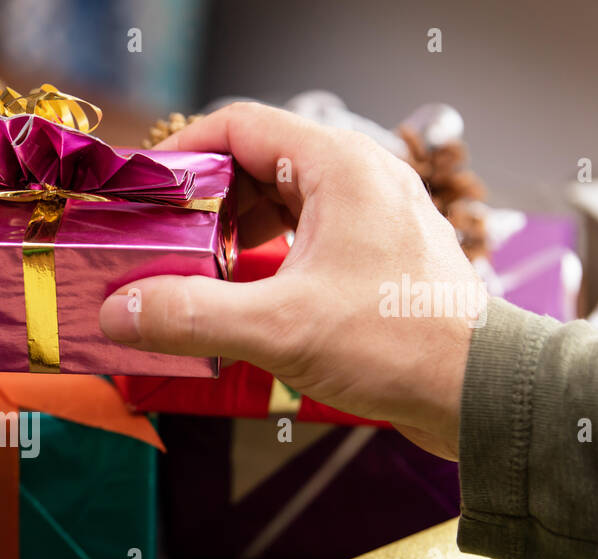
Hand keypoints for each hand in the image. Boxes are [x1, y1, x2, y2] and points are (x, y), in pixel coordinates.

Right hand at [99, 101, 483, 459]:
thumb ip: (189, 316)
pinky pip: (299, 241)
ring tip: (186, 276)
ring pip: (275, 206)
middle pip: (253, 166)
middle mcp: (356, 180)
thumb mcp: (279, 328)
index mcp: (339, 167)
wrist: (479, 394)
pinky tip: (233, 300)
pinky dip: (258, 261)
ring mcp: (367, 219)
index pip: (240, 126)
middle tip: (155, 243)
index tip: (142, 193)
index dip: (180, 154)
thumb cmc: (400, 345)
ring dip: (226, 237)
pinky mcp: (371, 258)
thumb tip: (117, 311)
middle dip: (198, 205)